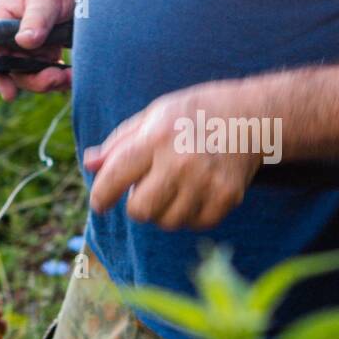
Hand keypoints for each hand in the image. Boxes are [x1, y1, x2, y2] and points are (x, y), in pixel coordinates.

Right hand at [0, 0, 82, 100]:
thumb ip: (37, 19)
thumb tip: (25, 42)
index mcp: (1, 18)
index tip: (10, 93)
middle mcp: (11, 33)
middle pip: (14, 70)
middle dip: (34, 79)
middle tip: (56, 79)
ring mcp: (30, 43)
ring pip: (33, 74)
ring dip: (50, 80)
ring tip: (70, 76)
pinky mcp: (48, 48)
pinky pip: (49, 70)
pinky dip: (60, 76)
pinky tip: (73, 72)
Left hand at [84, 82, 262, 230]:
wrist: (249, 116)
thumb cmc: (190, 115)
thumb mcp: (151, 117)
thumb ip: (119, 143)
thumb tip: (89, 165)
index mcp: (156, 137)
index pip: (116, 175)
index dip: (101, 195)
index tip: (99, 204)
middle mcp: (181, 161)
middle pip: (141, 210)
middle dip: (136, 205)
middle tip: (145, 189)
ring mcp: (207, 181)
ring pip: (168, 222)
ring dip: (163, 211)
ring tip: (173, 187)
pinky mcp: (228, 197)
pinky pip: (195, 224)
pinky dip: (190, 215)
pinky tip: (195, 193)